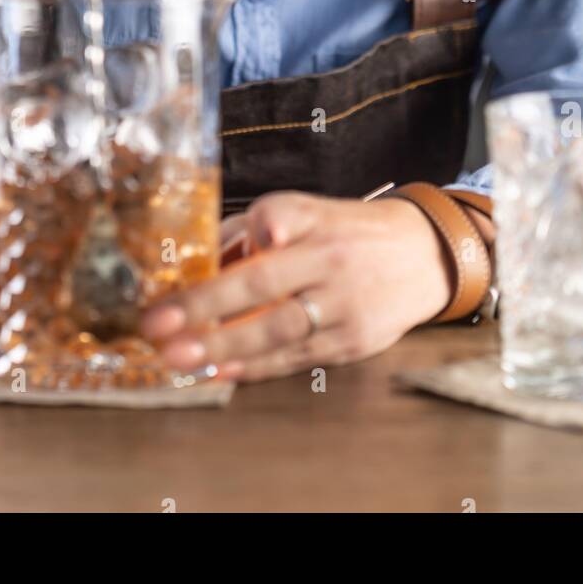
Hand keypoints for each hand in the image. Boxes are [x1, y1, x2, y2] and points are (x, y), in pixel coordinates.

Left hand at [140, 190, 456, 382]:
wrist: (424, 256)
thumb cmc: (350, 233)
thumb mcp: (311, 210)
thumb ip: (260, 226)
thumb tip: (208, 254)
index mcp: (316, 222)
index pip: (264, 227)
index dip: (224, 246)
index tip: (186, 260)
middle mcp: (332, 261)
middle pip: (263, 284)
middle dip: (204, 308)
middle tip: (158, 327)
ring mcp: (346, 305)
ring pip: (279, 329)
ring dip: (224, 346)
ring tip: (180, 358)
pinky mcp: (354, 342)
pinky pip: (298, 358)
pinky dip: (257, 368)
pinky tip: (222, 373)